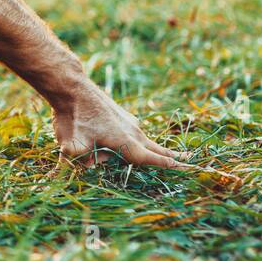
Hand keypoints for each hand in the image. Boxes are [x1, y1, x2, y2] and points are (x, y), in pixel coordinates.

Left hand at [52, 83, 189, 168]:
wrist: (71, 87)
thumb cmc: (73, 117)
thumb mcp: (71, 145)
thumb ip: (75, 164)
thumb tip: (69, 173)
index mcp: (127, 143)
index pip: (154, 159)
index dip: (172, 166)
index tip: (191, 168)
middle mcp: (133, 132)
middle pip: (157, 149)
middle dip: (171, 156)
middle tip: (189, 159)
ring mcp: (129, 122)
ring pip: (140, 142)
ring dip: (141, 151)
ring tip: (131, 152)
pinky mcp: (121, 115)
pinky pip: (130, 132)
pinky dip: (128, 140)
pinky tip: (105, 138)